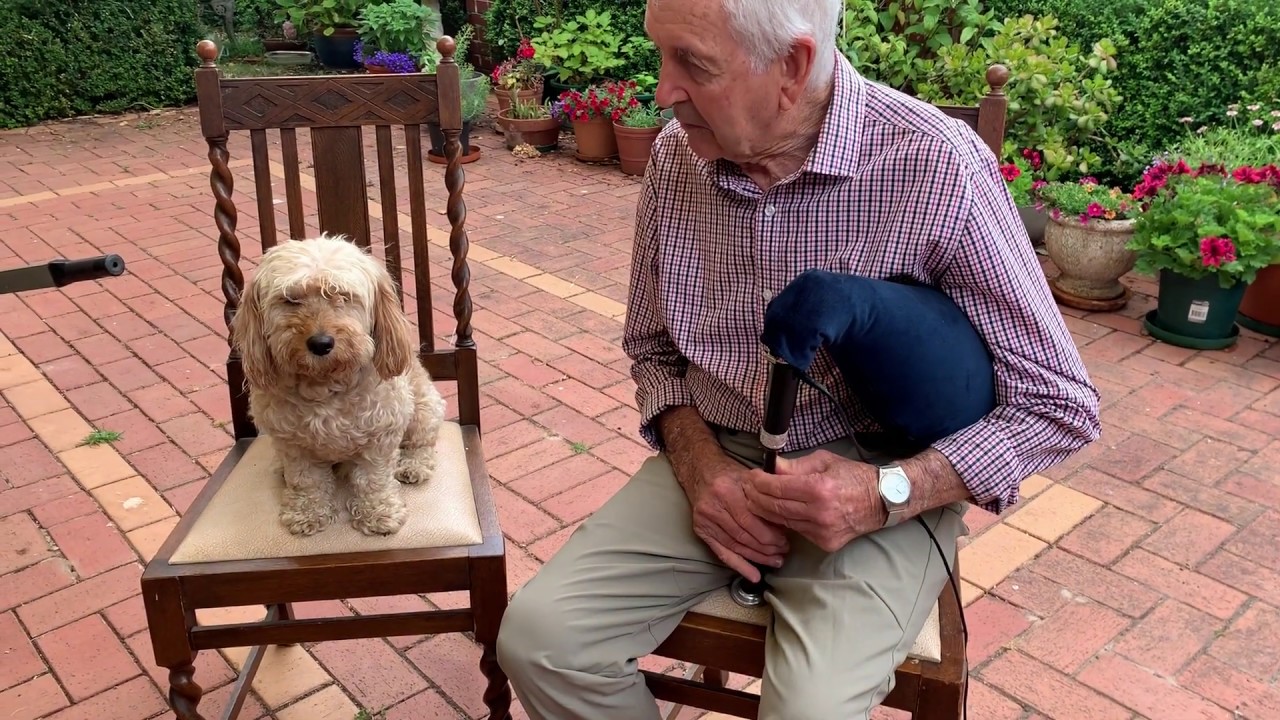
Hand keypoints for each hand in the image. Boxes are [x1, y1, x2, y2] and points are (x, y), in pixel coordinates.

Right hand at [684, 455, 790, 582]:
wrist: (701, 471)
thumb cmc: (731, 474)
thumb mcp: (749, 477)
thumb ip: (765, 495)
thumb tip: (786, 519)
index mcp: (727, 491)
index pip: (751, 520)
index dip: (770, 534)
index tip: (786, 540)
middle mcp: (714, 507)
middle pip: (744, 535)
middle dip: (767, 548)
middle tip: (783, 552)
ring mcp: (705, 520)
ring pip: (736, 546)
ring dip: (758, 557)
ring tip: (775, 562)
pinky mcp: (701, 530)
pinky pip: (722, 553)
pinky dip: (740, 565)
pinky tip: (754, 575)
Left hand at [743, 449, 887, 552]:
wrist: (881, 501)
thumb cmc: (853, 476)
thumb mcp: (824, 461)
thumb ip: (795, 466)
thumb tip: (771, 466)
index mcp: (819, 489)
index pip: (777, 488)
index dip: (759, 482)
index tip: (751, 476)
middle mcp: (819, 513)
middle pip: (775, 507)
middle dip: (756, 497)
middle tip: (747, 488)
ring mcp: (822, 531)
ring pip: (783, 522)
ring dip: (766, 510)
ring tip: (756, 499)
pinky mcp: (825, 543)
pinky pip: (797, 531)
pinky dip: (785, 521)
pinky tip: (778, 511)